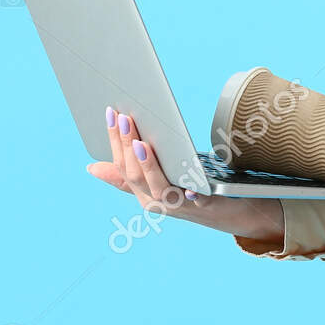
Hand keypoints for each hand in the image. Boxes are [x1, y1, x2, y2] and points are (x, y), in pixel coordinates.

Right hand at [87, 106, 283, 241]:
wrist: (233, 211)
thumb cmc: (194, 189)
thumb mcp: (160, 177)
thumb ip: (129, 174)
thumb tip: (91, 168)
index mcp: (143, 194)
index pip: (121, 167)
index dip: (114, 141)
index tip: (110, 113)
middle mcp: (155, 203)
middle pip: (134, 174)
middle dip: (125, 144)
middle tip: (122, 117)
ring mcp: (177, 206)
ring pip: (153, 185)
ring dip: (144, 161)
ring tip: (138, 139)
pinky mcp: (201, 204)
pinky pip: (188, 195)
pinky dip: (178, 182)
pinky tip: (171, 167)